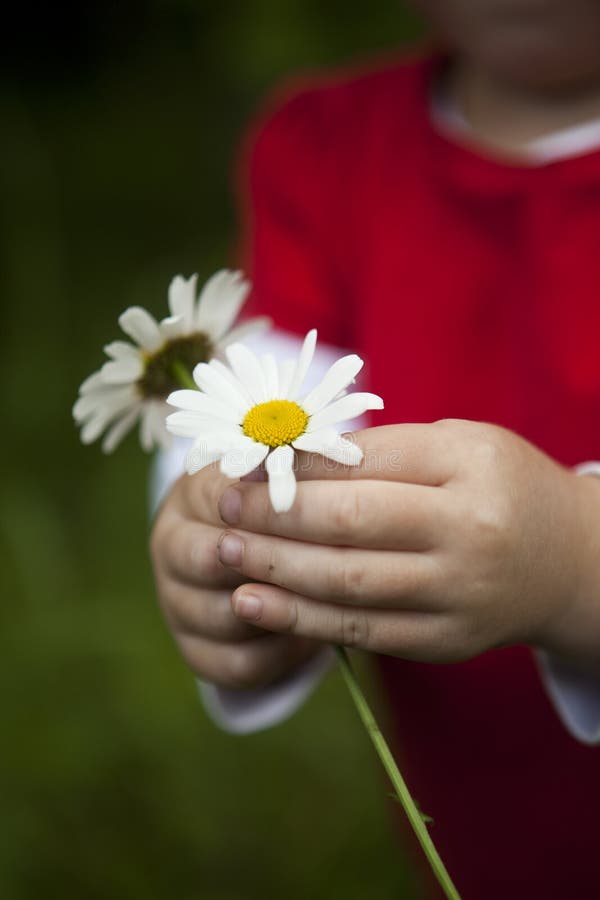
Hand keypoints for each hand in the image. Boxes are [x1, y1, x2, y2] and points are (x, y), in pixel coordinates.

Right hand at [150, 467, 319, 688]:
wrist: (249, 550)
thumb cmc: (276, 504)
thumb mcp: (278, 478)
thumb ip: (291, 467)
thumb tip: (310, 451)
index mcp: (192, 494)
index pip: (224, 500)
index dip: (276, 513)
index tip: (321, 517)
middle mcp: (171, 546)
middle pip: (208, 563)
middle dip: (269, 565)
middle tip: (320, 565)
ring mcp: (177, 603)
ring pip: (226, 617)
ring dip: (280, 612)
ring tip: (326, 601)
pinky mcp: (196, 651)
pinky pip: (239, 663)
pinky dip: (281, 653)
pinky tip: (310, 634)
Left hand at [216, 420, 599, 668]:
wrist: (565, 562)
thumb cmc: (500, 486)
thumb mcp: (458, 445)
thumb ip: (383, 451)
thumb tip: (290, 459)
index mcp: (471, 471)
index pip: (366, 467)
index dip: (297, 468)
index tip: (247, 465)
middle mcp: (469, 536)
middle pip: (352, 526)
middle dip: (276, 518)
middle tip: (225, 508)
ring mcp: (459, 598)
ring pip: (349, 586)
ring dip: (277, 572)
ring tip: (226, 555)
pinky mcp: (445, 643)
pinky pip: (363, 632)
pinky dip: (303, 620)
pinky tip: (257, 604)